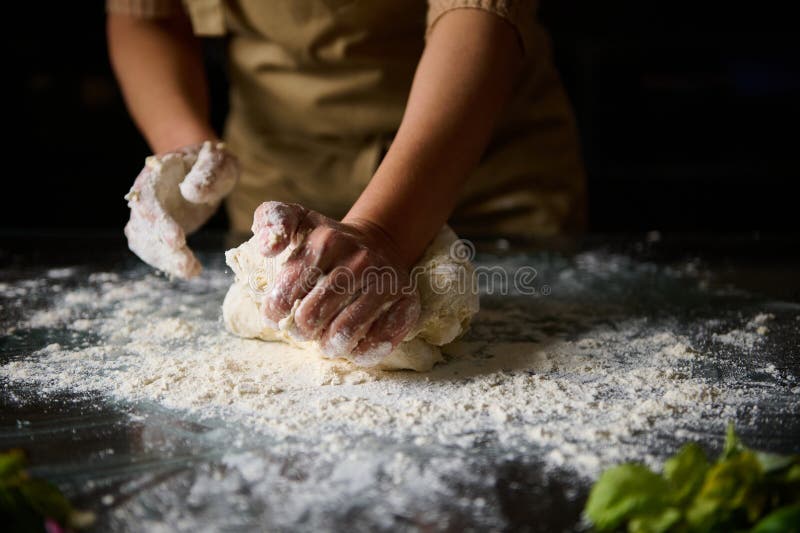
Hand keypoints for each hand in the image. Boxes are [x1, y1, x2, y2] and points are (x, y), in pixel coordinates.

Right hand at [124, 141, 238, 278]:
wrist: (205, 169)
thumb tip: (190, 192)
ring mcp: (149, 216)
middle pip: (143, 227)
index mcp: (155, 176)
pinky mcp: (157, 231)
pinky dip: (168, 263)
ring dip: (165, 260)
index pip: (148, 199)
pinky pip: (153, 250)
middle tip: (188, 265)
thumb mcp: (217, 162)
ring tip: (192, 271)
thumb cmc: (212, 163)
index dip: (159, 221)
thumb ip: (207, 173)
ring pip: (144, 243)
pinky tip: (189, 270)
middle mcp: (145, 197)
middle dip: (164, 249)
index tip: (177, 240)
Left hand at [253, 201, 420, 365]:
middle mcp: (359, 259)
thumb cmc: (328, 243)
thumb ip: (272, 220)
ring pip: (343, 333)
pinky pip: (379, 341)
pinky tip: (353, 345)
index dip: (276, 311)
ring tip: (326, 340)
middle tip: (305, 328)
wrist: (379, 244)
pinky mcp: (407, 301)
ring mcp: (385, 281)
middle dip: (301, 330)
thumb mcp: (299, 220)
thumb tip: (268, 248)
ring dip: (328, 345)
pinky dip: (361, 352)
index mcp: (326, 240)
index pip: (286, 291)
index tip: (280, 314)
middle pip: (311, 316)